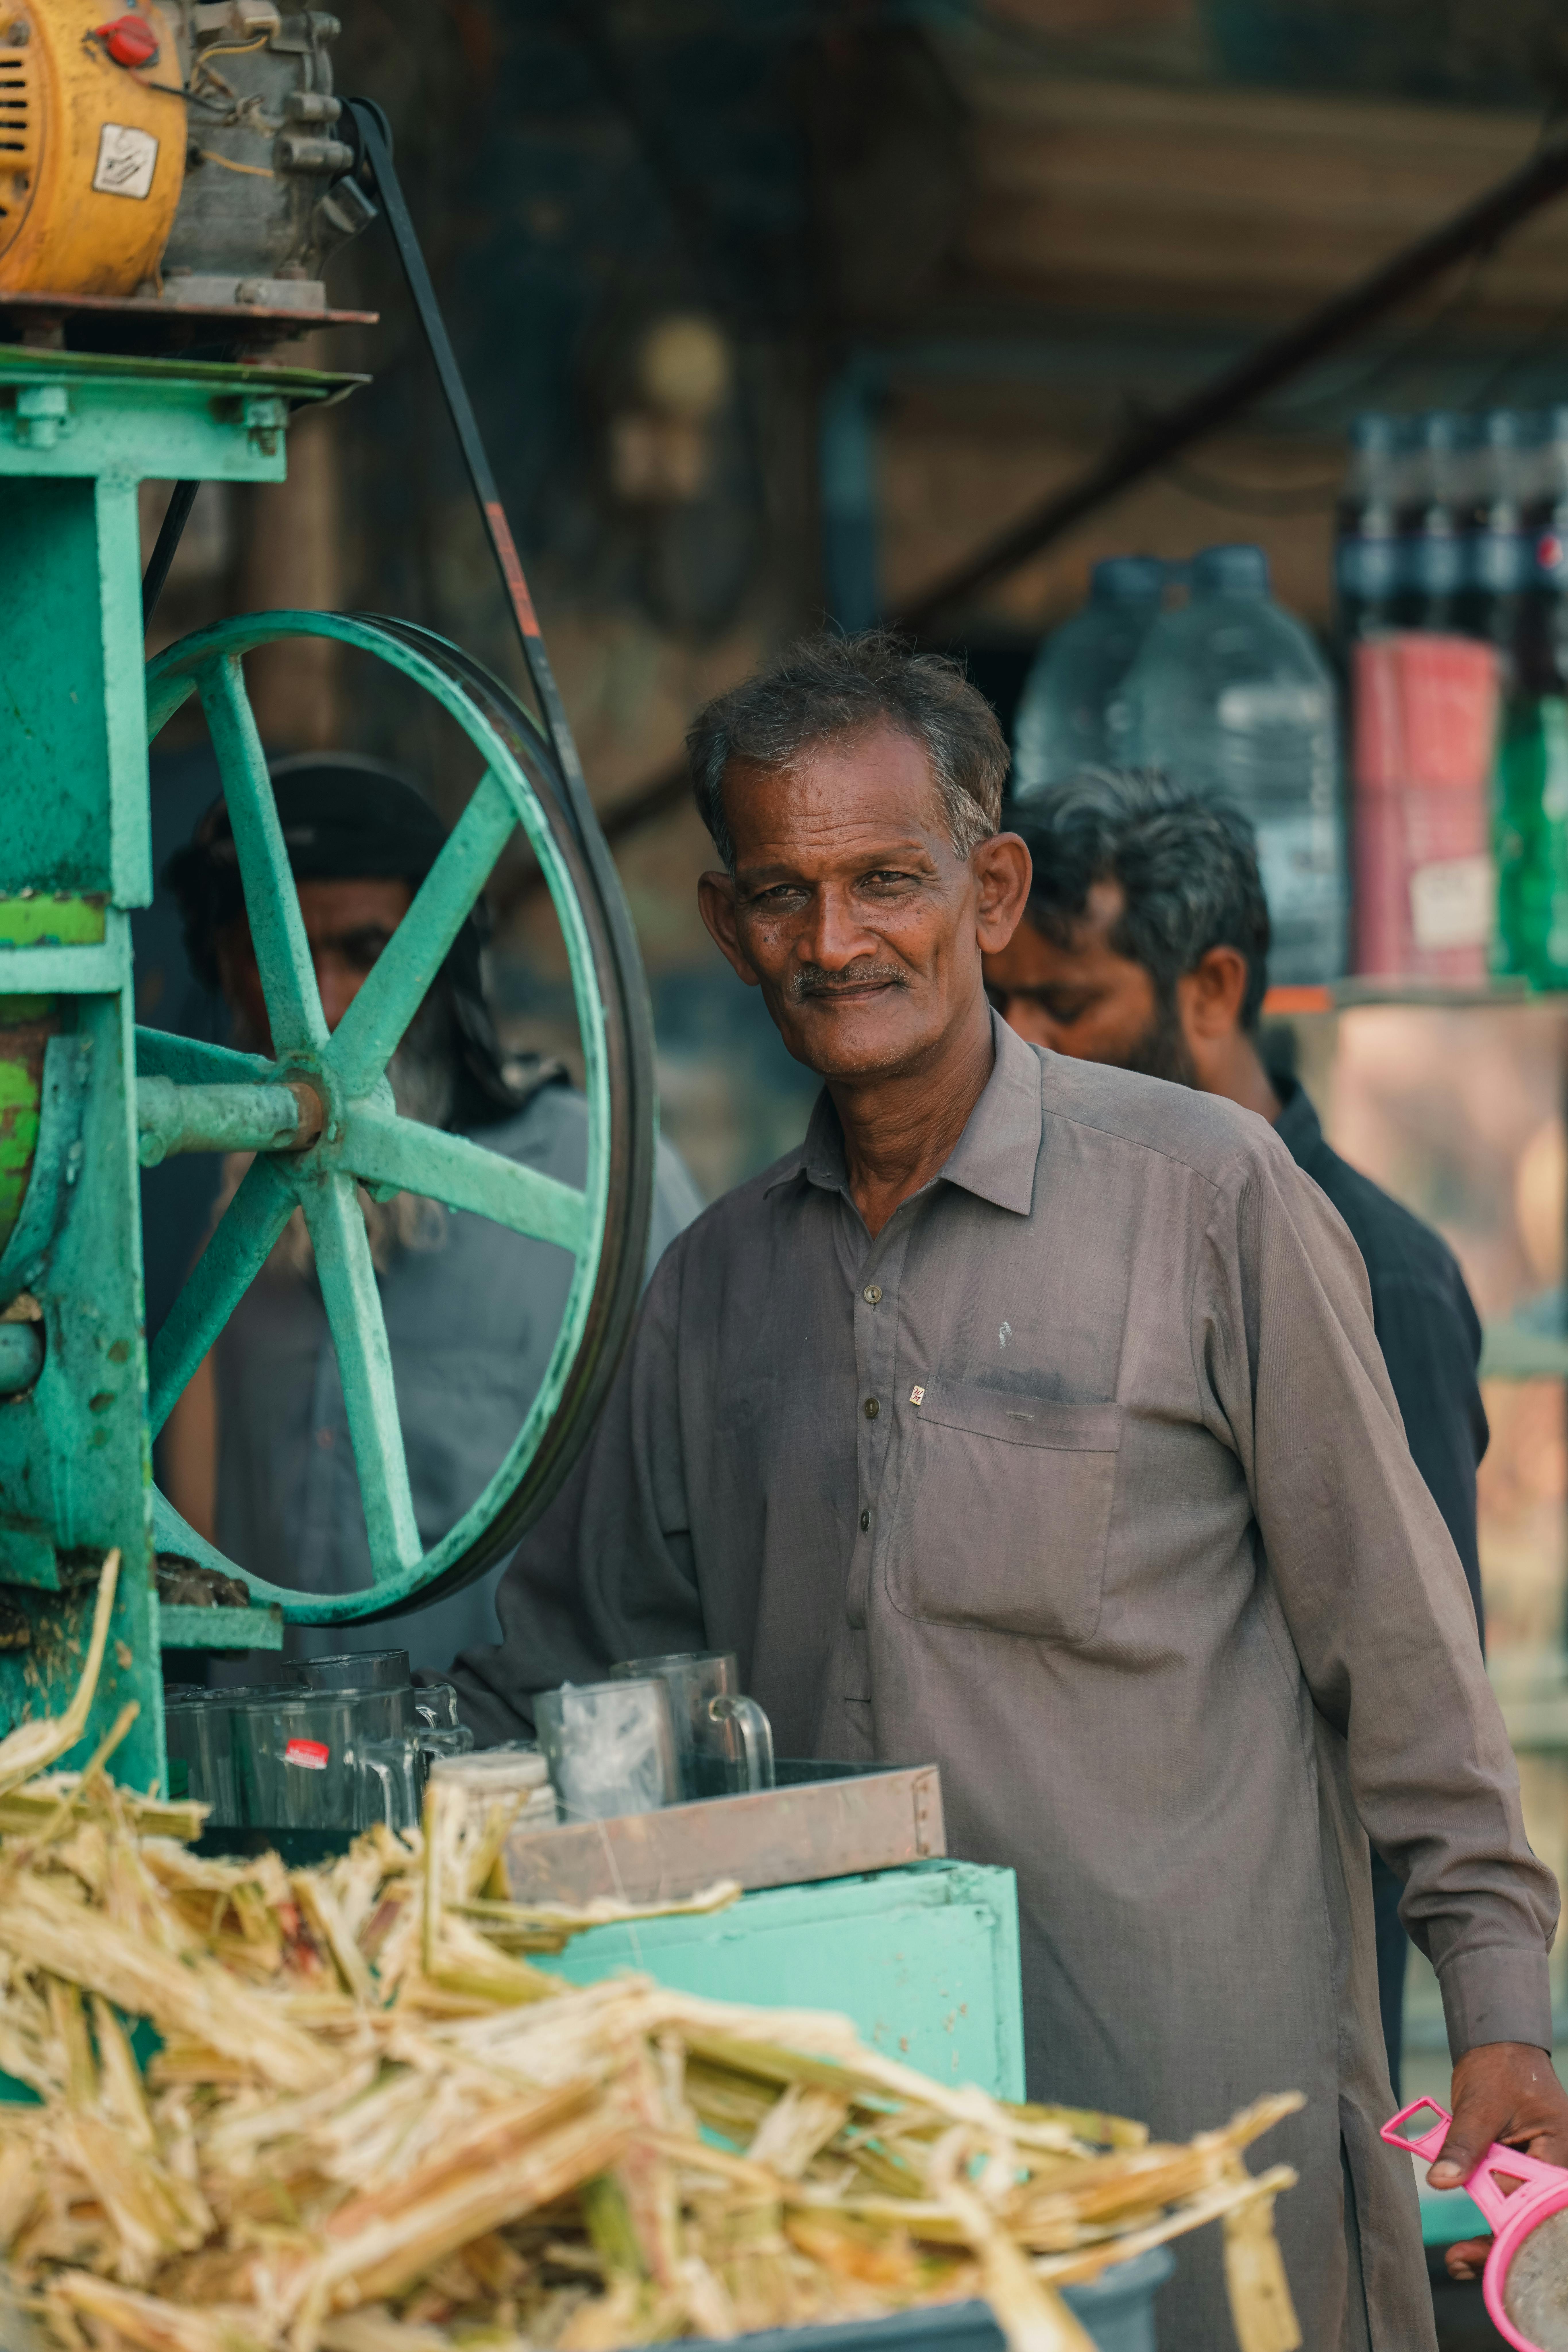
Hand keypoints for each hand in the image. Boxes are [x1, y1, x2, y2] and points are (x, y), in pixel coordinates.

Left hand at [1429, 2043, 1567, 2281]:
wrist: (1501, 2050)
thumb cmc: (1497, 2071)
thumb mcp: (1477, 2105)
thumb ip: (1462, 2144)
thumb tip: (1441, 2181)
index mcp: (1557, 2150)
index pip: (1530, 2200)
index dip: (1502, 2228)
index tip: (1471, 2252)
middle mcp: (1557, 2167)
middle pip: (1531, 2217)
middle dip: (1499, 2245)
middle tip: (1459, 2262)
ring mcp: (1543, 2172)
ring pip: (1523, 2216)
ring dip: (1494, 2238)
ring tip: (1458, 2261)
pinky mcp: (1527, 2173)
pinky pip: (1514, 2202)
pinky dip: (1493, 2219)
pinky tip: (1471, 2246)